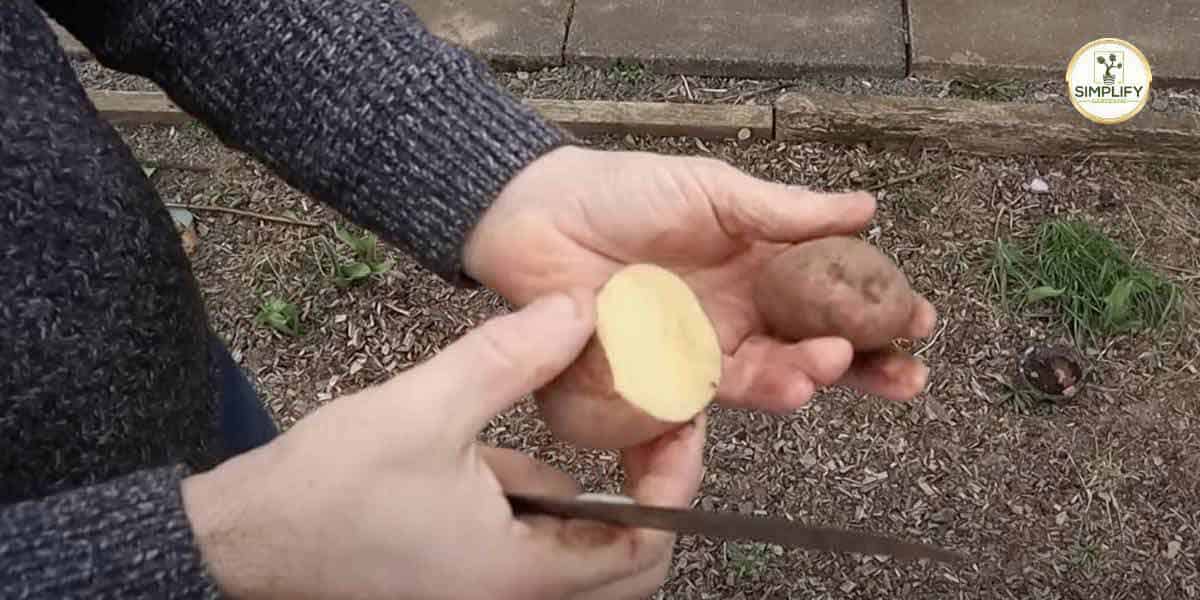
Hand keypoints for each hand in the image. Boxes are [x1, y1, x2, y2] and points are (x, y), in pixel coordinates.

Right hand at [182, 292, 704, 599]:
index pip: (646, 550)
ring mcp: (486, 588)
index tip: (678, 425)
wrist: (242, 538)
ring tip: (573, 421)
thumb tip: (576, 308)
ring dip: (584, 490)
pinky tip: (495, 447)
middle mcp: (513, 595)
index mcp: (520, 574)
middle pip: (625, 562)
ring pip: (574, 546)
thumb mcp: (425, 407)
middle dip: (643, 494)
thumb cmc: (324, 491)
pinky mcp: (461, 570)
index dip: (676, 486)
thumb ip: (508, 357)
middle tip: (646, 430)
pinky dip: (532, 494)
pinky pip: (526, 536)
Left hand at [464, 146, 937, 411]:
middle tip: (898, 374)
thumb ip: (785, 212)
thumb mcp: (714, 192)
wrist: (538, 212)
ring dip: (792, 384)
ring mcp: (690, 358)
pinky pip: (677, 414)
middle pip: (805, 361)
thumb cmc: (625, 193)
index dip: (877, 321)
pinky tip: (736, 415)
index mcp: (758, 279)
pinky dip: (694, 433)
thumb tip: (868, 208)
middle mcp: (733, 327)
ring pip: (753, 386)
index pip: (830, 310)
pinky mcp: (643, 381)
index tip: (920, 325)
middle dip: (857, 371)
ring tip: (818, 373)